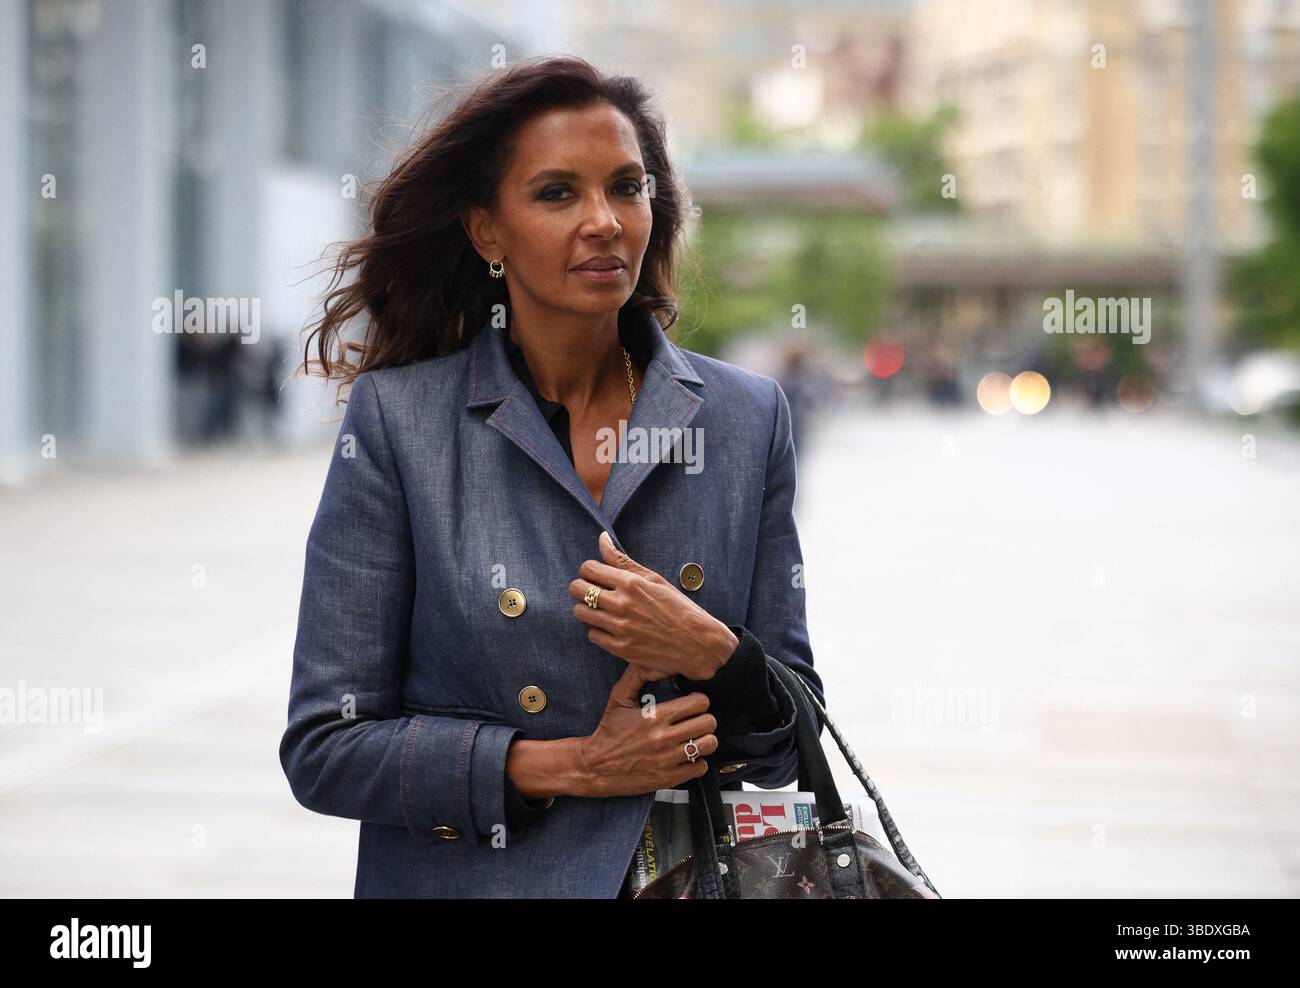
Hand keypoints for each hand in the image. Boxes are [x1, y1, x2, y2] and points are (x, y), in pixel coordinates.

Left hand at [569, 532, 738, 680]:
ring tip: (603, 610)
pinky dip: (599, 630)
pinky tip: (612, 628)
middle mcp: (622, 604)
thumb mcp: (654, 579)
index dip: (589, 570)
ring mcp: (620, 628)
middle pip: (577, 589)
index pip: (588, 569)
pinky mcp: (621, 649)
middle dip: (582, 587)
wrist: (699, 645)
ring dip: (588, 609)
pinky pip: (593, 635)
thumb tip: (602, 538)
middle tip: (594, 591)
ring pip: (580, 612)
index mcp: (631, 583)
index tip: (597, 576)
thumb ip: (623, 561)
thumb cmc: (680, 608)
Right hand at [573, 663, 717, 797]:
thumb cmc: (608, 731)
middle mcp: (664, 737)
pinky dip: (697, 762)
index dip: (699, 701)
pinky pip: (700, 767)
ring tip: (694, 739)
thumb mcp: (618, 699)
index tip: (693, 704)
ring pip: (709, 745)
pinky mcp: (668, 778)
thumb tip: (652, 661)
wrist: (594, 767)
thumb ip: (635, 676)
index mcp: (655, 715)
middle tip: (696, 721)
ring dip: (704, 740)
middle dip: (705, 719)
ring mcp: (668, 759)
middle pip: (708, 722)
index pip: (699, 702)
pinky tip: (686, 758)